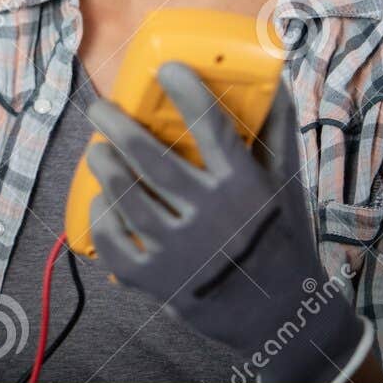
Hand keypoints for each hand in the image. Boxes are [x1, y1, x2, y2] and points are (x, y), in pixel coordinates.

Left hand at [85, 61, 370, 382]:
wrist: (281, 314)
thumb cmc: (279, 235)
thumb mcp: (285, 184)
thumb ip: (276, 131)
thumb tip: (274, 78)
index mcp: (246, 188)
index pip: (214, 129)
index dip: (188, 93)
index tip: (167, 68)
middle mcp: (212, 218)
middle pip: (153, 162)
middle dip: (118, 128)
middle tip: (99, 108)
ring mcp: (182, 252)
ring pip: (128, 199)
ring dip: (104, 169)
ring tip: (97, 151)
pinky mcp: (158, 281)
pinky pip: (115, 244)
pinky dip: (102, 219)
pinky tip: (101, 201)